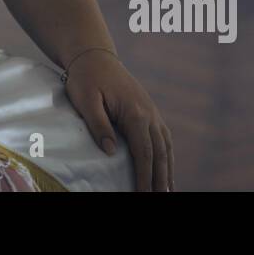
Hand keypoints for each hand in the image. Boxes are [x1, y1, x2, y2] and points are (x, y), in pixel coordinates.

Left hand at [64, 50, 174, 191]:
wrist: (94, 56)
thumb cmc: (86, 78)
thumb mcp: (85, 100)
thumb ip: (98, 125)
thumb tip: (111, 152)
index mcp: (135, 113)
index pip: (143, 153)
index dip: (145, 176)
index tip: (143, 194)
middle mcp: (149, 113)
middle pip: (159, 153)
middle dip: (160, 179)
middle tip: (160, 198)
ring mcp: (152, 111)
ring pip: (165, 146)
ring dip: (168, 170)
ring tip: (168, 191)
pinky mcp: (149, 110)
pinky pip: (163, 137)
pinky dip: (167, 155)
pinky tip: (166, 167)